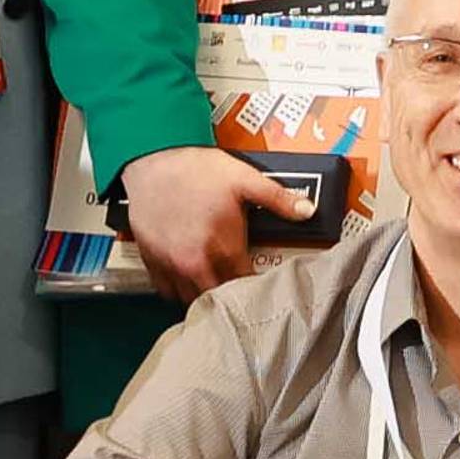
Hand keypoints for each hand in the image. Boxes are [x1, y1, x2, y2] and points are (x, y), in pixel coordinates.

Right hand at [107, 144, 287, 298]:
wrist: (152, 158)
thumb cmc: (195, 168)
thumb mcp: (243, 178)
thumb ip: (277, 198)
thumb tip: (308, 211)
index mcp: (222, 248)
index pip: (244, 286)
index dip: (255, 287)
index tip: (260, 285)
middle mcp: (194, 263)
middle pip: (217, 299)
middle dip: (230, 297)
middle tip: (239, 290)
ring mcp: (170, 264)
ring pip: (190, 300)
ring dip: (204, 297)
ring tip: (215, 287)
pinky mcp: (151, 260)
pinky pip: (165, 291)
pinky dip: (178, 291)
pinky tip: (189, 279)